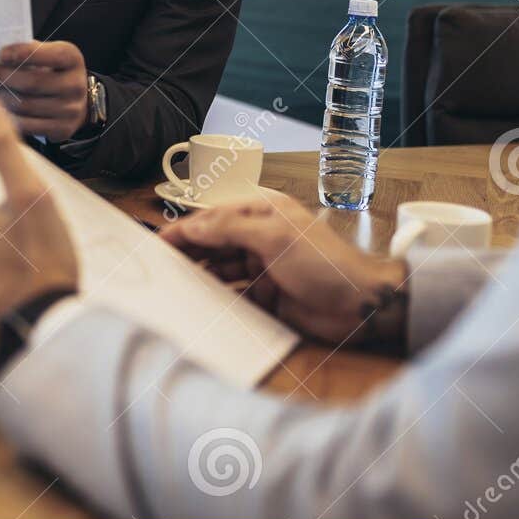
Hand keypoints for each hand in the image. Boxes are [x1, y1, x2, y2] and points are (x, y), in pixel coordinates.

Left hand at [0, 40, 88, 141]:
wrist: (75, 101)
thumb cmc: (52, 72)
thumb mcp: (48, 55)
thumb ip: (28, 53)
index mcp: (72, 59)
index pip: (48, 55)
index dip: (23, 53)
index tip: (1, 53)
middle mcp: (75, 85)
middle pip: (32, 82)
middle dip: (1, 76)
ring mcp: (70, 110)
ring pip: (26, 106)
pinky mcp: (62, 129)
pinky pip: (27, 125)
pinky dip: (6, 118)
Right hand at [160, 190, 408, 346]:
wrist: (361, 304)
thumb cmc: (323, 263)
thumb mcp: (274, 237)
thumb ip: (229, 229)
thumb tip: (192, 225)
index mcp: (262, 212)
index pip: (213, 217)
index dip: (184, 229)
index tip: (157, 244)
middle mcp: (259, 237)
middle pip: (213, 244)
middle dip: (189, 255)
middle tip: (160, 270)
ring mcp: (263, 267)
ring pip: (221, 270)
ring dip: (202, 278)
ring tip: (175, 289)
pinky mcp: (268, 296)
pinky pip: (235, 295)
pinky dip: (219, 299)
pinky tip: (202, 306)